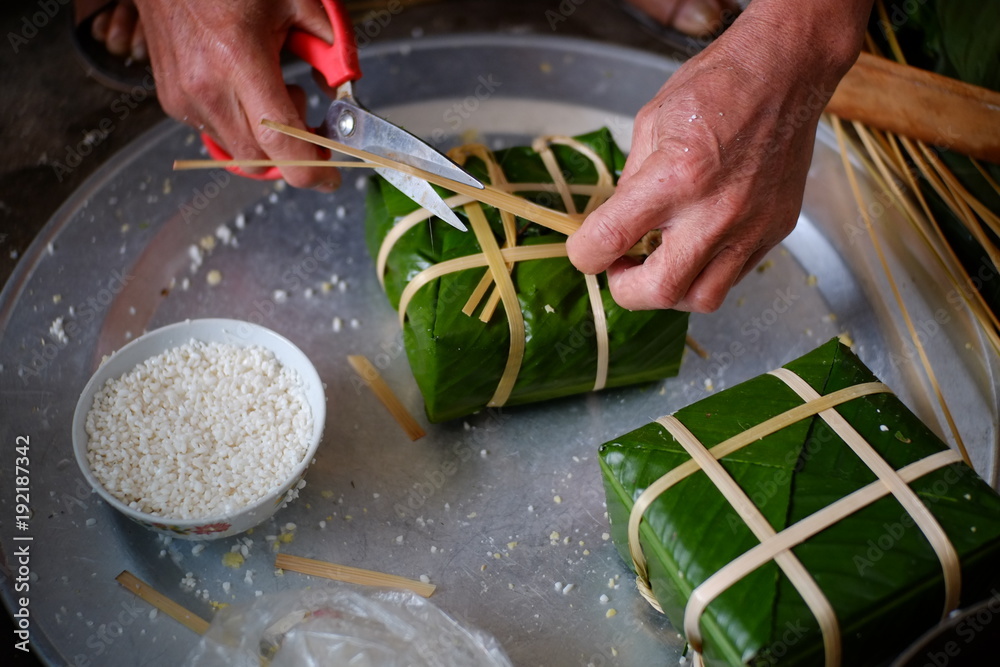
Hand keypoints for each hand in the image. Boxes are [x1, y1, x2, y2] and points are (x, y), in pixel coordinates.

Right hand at [133, 0, 339, 190]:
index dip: (311, 171)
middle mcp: (207, 87)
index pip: (280, 142)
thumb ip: (330, 46)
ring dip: (267, 140)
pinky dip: (243, 128)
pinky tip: (249, 93)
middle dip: (293, 154)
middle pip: (261, 159)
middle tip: (310, 123)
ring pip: (238, 152)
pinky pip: (217, 135)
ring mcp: (184, 98)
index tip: (330, 178)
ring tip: (275, 93)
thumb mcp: (293, 1)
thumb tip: (343, 83)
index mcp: (239, 60)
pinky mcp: (172, 101)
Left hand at [567, 0, 870, 310]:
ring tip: (659, 263)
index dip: (584, 254)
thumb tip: (615, 222)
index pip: (609, 240)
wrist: (786, 73)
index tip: (586, 250)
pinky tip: (693, 249)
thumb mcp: (651, 124)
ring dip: (670, 291)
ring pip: (702, 299)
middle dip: (626, 289)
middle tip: (620, 267)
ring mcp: (751, 227)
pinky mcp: (774, 232)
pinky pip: (733, 278)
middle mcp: (715, 211)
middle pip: (660, 290)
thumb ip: (630, 181)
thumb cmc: (717, 87)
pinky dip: (704, 274)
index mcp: (674, 176)